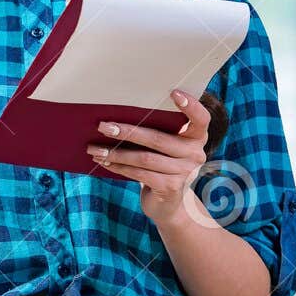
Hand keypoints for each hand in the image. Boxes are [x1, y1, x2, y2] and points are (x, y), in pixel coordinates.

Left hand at [85, 89, 208, 226]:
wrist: (167, 203)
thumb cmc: (160, 165)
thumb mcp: (165, 147)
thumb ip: (156, 131)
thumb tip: (116, 115)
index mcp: (197, 137)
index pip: (201, 118)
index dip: (191, 106)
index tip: (173, 92)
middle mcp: (196, 154)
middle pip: (158, 139)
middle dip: (127, 131)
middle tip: (102, 126)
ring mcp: (185, 173)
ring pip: (144, 158)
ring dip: (115, 153)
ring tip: (94, 148)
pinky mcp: (170, 188)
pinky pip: (139, 174)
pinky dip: (119, 167)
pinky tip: (104, 161)